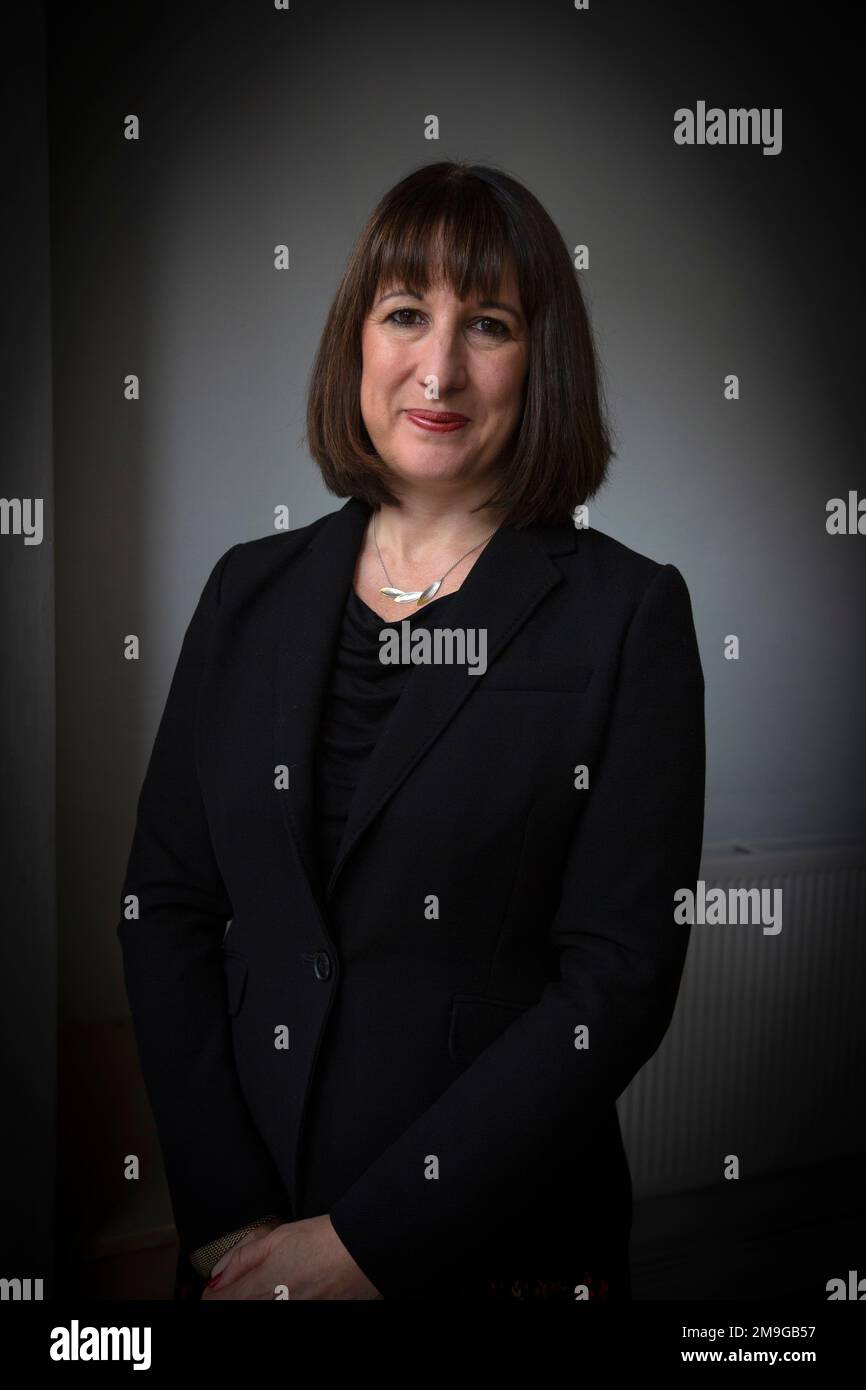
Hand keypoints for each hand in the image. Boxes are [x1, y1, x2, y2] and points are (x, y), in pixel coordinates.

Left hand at [200, 1214, 382, 1299]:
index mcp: (258, 1288)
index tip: (220, 1286)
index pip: (214, 1304)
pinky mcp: (310, 1319)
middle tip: (250, 1282)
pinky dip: (283, 1303)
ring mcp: (291, 1317)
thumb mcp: (278, 1236)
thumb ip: (242, 1258)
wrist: (364, 1253)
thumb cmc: (326, 1241)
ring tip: (280, 1284)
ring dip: (259, 1301)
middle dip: (236, 1297)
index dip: (215, 1293)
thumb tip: (219, 1275)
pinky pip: (285, 1314)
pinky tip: (294, 1291)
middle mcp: (271, 1310)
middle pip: (235, 1310)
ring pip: (257, 1313)